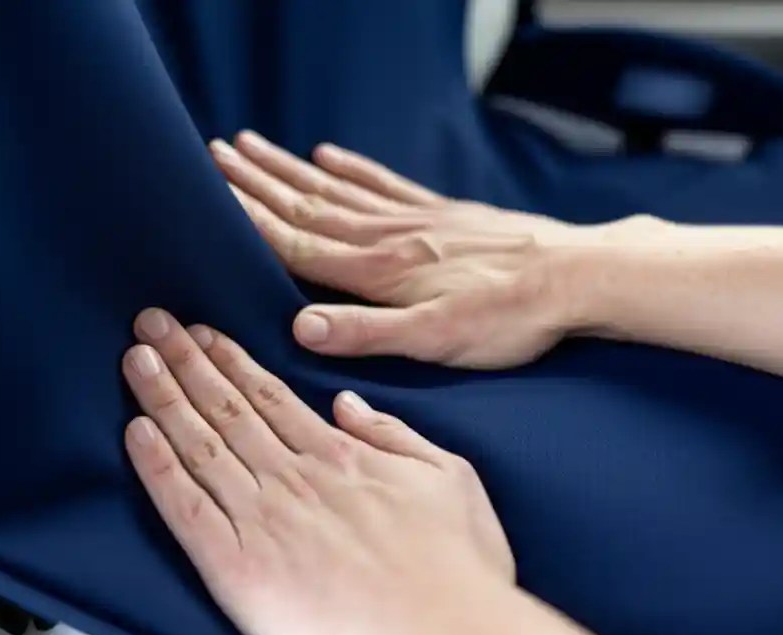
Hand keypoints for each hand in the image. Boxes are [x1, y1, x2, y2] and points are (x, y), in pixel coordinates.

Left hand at [122, 308, 513, 634]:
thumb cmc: (458, 574)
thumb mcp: (449, 477)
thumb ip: (394, 436)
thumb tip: (351, 406)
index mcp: (342, 457)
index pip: (271, 397)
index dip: (231, 361)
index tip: (204, 334)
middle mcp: (295, 478)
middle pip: (227, 407)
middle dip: (186, 360)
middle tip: (152, 323)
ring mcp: (262, 520)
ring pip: (199, 444)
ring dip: (162, 397)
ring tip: (136, 358)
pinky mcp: (236, 570)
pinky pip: (185, 508)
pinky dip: (156, 467)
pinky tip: (135, 434)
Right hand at [209, 131, 667, 368]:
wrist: (575, 278)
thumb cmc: (507, 319)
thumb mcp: (435, 341)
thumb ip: (365, 335)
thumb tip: (297, 330)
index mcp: (378, 271)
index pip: (297, 243)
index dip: (249, 219)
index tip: (207, 193)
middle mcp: (389, 236)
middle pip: (307, 204)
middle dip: (256, 182)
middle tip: (212, 156)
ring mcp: (415, 219)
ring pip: (337, 188)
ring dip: (290, 168)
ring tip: (251, 145)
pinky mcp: (442, 214)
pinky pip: (383, 183)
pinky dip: (351, 168)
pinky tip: (328, 153)